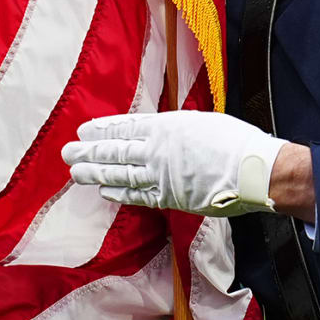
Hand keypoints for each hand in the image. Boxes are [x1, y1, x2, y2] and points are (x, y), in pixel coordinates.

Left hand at [63, 112, 285, 216]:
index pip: (125, 127)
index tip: (84, 130)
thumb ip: (178, 129)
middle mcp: (157, 150)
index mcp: (165, 126)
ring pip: (120, 173)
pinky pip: (138, 195)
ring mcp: (161, 175)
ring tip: (75, 172)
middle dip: (89, 151)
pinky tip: (104, 191)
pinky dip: (120, 192)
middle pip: (116, 151)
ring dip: (95, 172)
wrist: (252, 170)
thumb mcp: (202, 122)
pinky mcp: (170, 196)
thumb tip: (163, 132)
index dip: (102, 130)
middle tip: (67, 152)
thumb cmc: (235, 141)